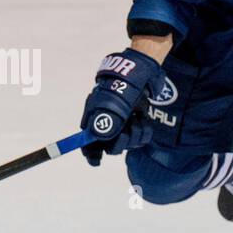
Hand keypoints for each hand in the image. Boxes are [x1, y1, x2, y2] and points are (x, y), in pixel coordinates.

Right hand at [80, 48, 164, 165]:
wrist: (145, 70)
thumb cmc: (126, 82)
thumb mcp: (116, 99)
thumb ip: (109, 118)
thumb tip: (100, 136)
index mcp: (95, 115)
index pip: (88, 140)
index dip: (90, 152)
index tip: (96, 162)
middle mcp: (107, 121)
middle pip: (109, 146)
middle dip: (120, 142)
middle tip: (127, 129)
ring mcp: (123, 122)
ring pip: (127, 143)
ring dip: (135, 133)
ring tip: (137, 117)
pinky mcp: (136, 122)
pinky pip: (140, 138)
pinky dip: (144, 130)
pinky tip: (143, 117)